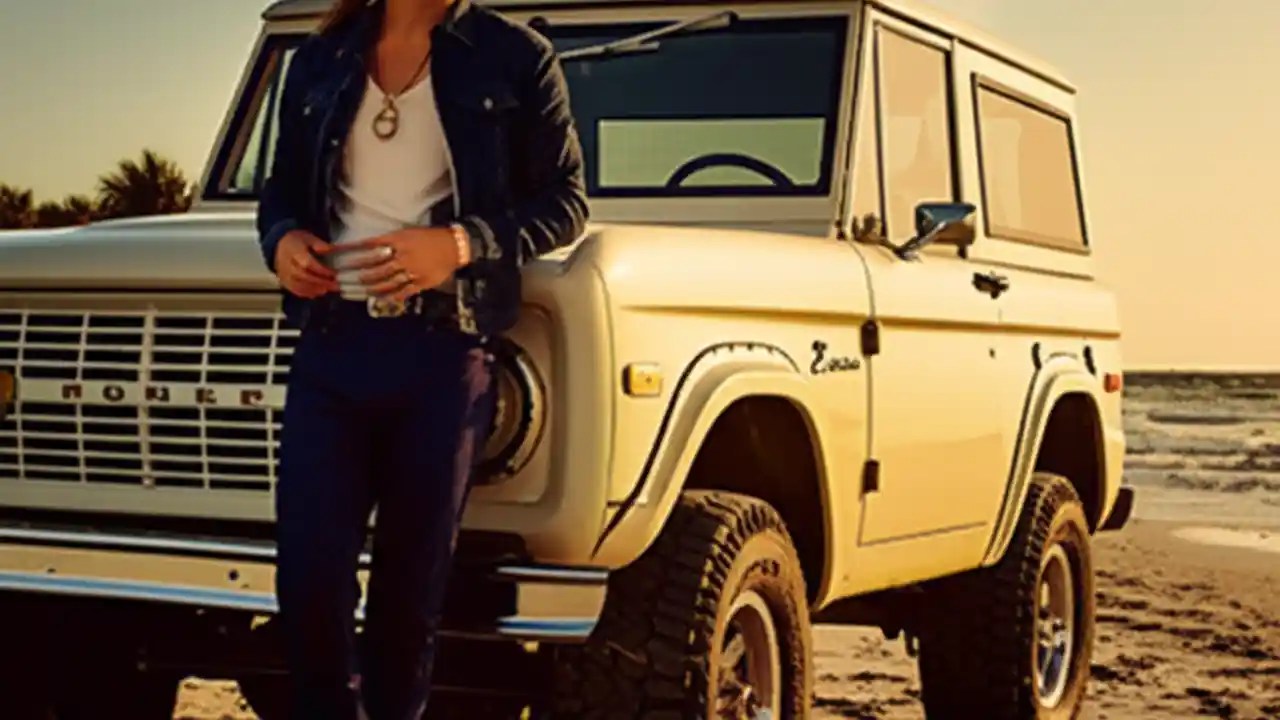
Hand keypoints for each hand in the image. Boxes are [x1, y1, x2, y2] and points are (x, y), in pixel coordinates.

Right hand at [273, 230, 337, 297]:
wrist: (279, 246)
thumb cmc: (297, 242)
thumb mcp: (309, 238)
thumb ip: (320, 245)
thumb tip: (334, 249)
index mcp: (293, 251)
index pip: (307, 263)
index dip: (321, 270)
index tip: (334, 273)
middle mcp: (286, 264)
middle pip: (303, 276)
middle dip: (321, 281)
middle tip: (335, 285)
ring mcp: (284, 274)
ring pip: (299, 285)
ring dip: (315, 289)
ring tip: (329, 289)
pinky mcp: (284, 281)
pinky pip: (295, 290)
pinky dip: (307, 293)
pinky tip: (318, 292)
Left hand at [343, 227, 462, 302]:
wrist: (454, 246)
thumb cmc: (430, 238)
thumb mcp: (408, 233)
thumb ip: (391, 242)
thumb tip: (372, 248)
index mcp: (399, 240)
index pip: (370, 245)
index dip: (353, 250)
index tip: (339, 254)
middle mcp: (403, 256)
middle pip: (376, 266)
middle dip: (361, 272)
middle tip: (348, 277)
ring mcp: (411, 270)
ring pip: (387, 281)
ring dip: (372, 286)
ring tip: (362, 289)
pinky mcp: (420, 282)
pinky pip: (403, 291)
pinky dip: (391, 296)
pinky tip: (381, 298)